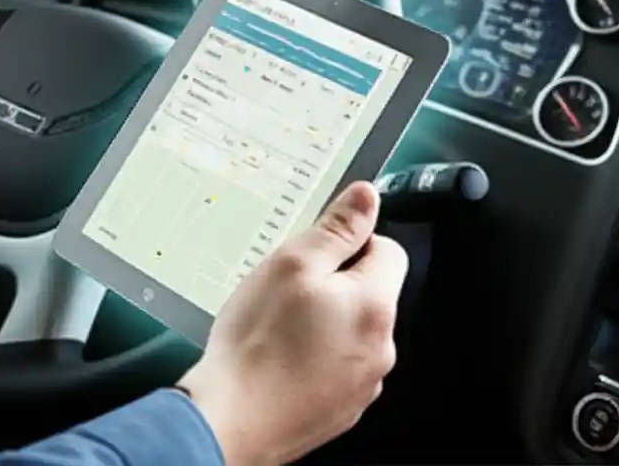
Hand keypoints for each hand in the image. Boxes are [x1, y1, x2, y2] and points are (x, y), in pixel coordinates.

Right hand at [179, 181, 407, 465]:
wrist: (230, 421)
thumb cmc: (256, 344)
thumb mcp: (291, 264)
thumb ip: (336, 229)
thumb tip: (367, 197)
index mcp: (374, 304)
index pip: (388, 249)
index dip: (350, 243)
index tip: (314, 256)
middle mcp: (380, 346)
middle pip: (369, 293)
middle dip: (333, 285)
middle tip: (287, 292)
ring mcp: (363, 382)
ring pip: (350, 331)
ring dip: (322, 323)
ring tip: (277, 330)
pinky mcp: (341, 408)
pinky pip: (335, 366)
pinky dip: (312, 359)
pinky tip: (278, 359)